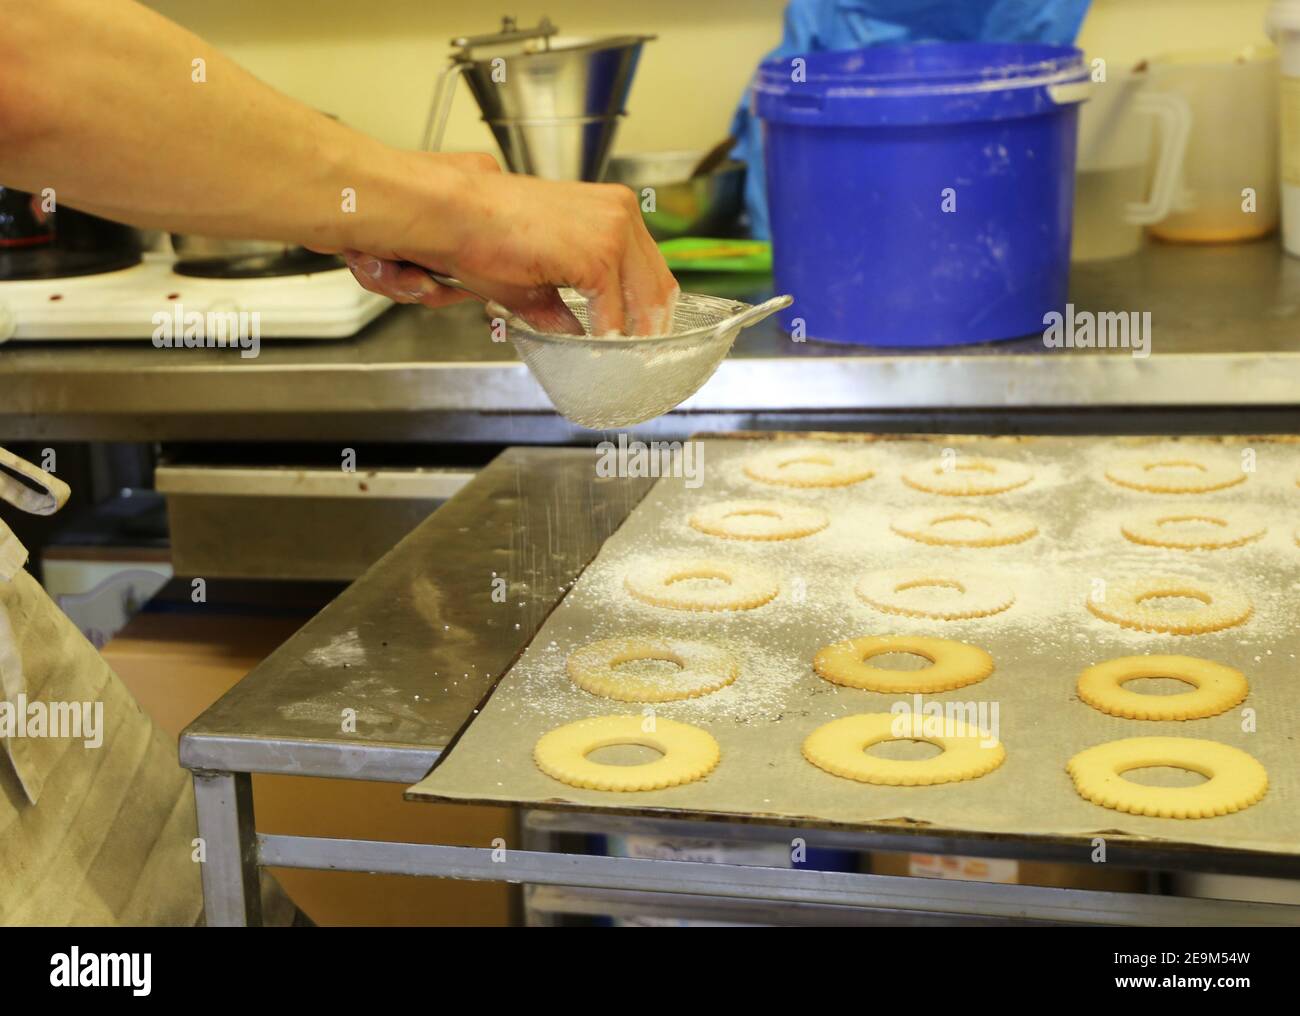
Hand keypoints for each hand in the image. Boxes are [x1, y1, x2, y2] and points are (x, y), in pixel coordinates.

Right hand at [343, 152, 678, 335]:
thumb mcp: (540, 277)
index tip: (643, 338)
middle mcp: (621, 214)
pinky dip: (609, 336)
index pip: (651, 270)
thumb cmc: (484, 236)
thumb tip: (579, 339)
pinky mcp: (599, 255)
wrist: (455, 215)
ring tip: (621, 362)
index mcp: (612, 211)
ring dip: (634, 336)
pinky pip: (616, 311)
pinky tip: (599, 351)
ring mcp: (613, 232)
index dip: (650, 311)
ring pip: (646, 301)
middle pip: (659, 287)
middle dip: (651, 329)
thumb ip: (566, 308)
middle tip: (640, 360)